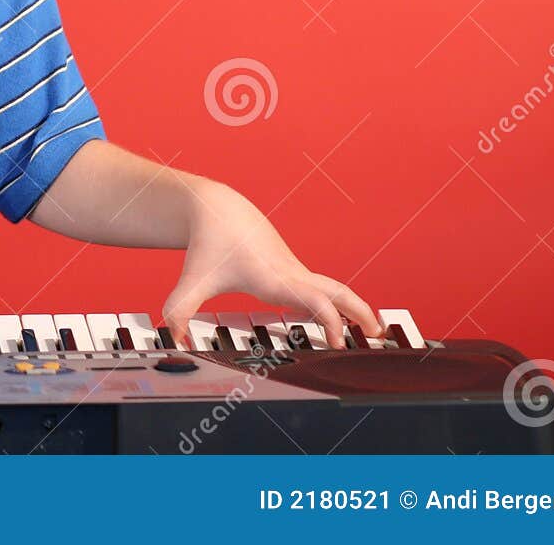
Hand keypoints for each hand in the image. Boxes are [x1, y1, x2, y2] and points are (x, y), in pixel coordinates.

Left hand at [162, 182, 380, 349]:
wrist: (217, 210)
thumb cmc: (207, 245)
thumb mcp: (191, 281)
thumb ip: (178, 311)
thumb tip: (174, 340)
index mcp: (274, 279)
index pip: (314, 301)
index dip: (330, 323)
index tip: (340, 344)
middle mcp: (291, 274)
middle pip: (337, 292)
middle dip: (360, 313)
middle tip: (379, 336)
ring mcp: (295, 270)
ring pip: (333, 288)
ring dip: (355, 308)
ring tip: (371, 331)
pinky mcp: (292, 269)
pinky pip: (320, 287)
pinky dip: (336, 302)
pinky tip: (332, 319)